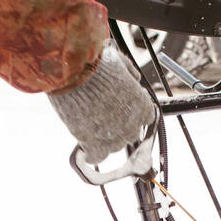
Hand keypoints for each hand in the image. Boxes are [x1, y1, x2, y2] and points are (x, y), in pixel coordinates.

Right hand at [48, 39, 157, 164]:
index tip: (122, 110)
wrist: (74, 75)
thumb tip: (134, 79)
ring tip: (90, 124)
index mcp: (142, 105)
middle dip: (119, 126)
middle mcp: (132, 124)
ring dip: (104, 138)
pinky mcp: (95, 146)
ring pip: (114, 145)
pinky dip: (91, 153)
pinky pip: (97, 157)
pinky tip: (85, 148)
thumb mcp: (121, 63)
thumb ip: (131, 75)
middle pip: (130, 133)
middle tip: (103, 115)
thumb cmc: (96, 65)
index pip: (146, 117)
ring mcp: (115, 137)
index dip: (133, 113)